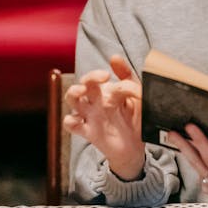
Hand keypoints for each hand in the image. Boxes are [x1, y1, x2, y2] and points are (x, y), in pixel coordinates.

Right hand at [63, 54, 144, 179]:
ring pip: (72, 99)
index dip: (116, 76)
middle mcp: (97, 101)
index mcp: (109, 91)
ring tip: (81, 91)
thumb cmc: (136, 121)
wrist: (136, 149)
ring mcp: (91, 115)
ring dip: (73, 92)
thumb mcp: (138, 97)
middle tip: (103, 77)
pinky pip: (70, 123)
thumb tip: (114, 58)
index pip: (105, 77)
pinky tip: (77, 119)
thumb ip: (129, 79)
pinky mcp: (88, 131)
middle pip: (85, 82)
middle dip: (90, 77)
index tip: (130, 86)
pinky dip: (70, 120)